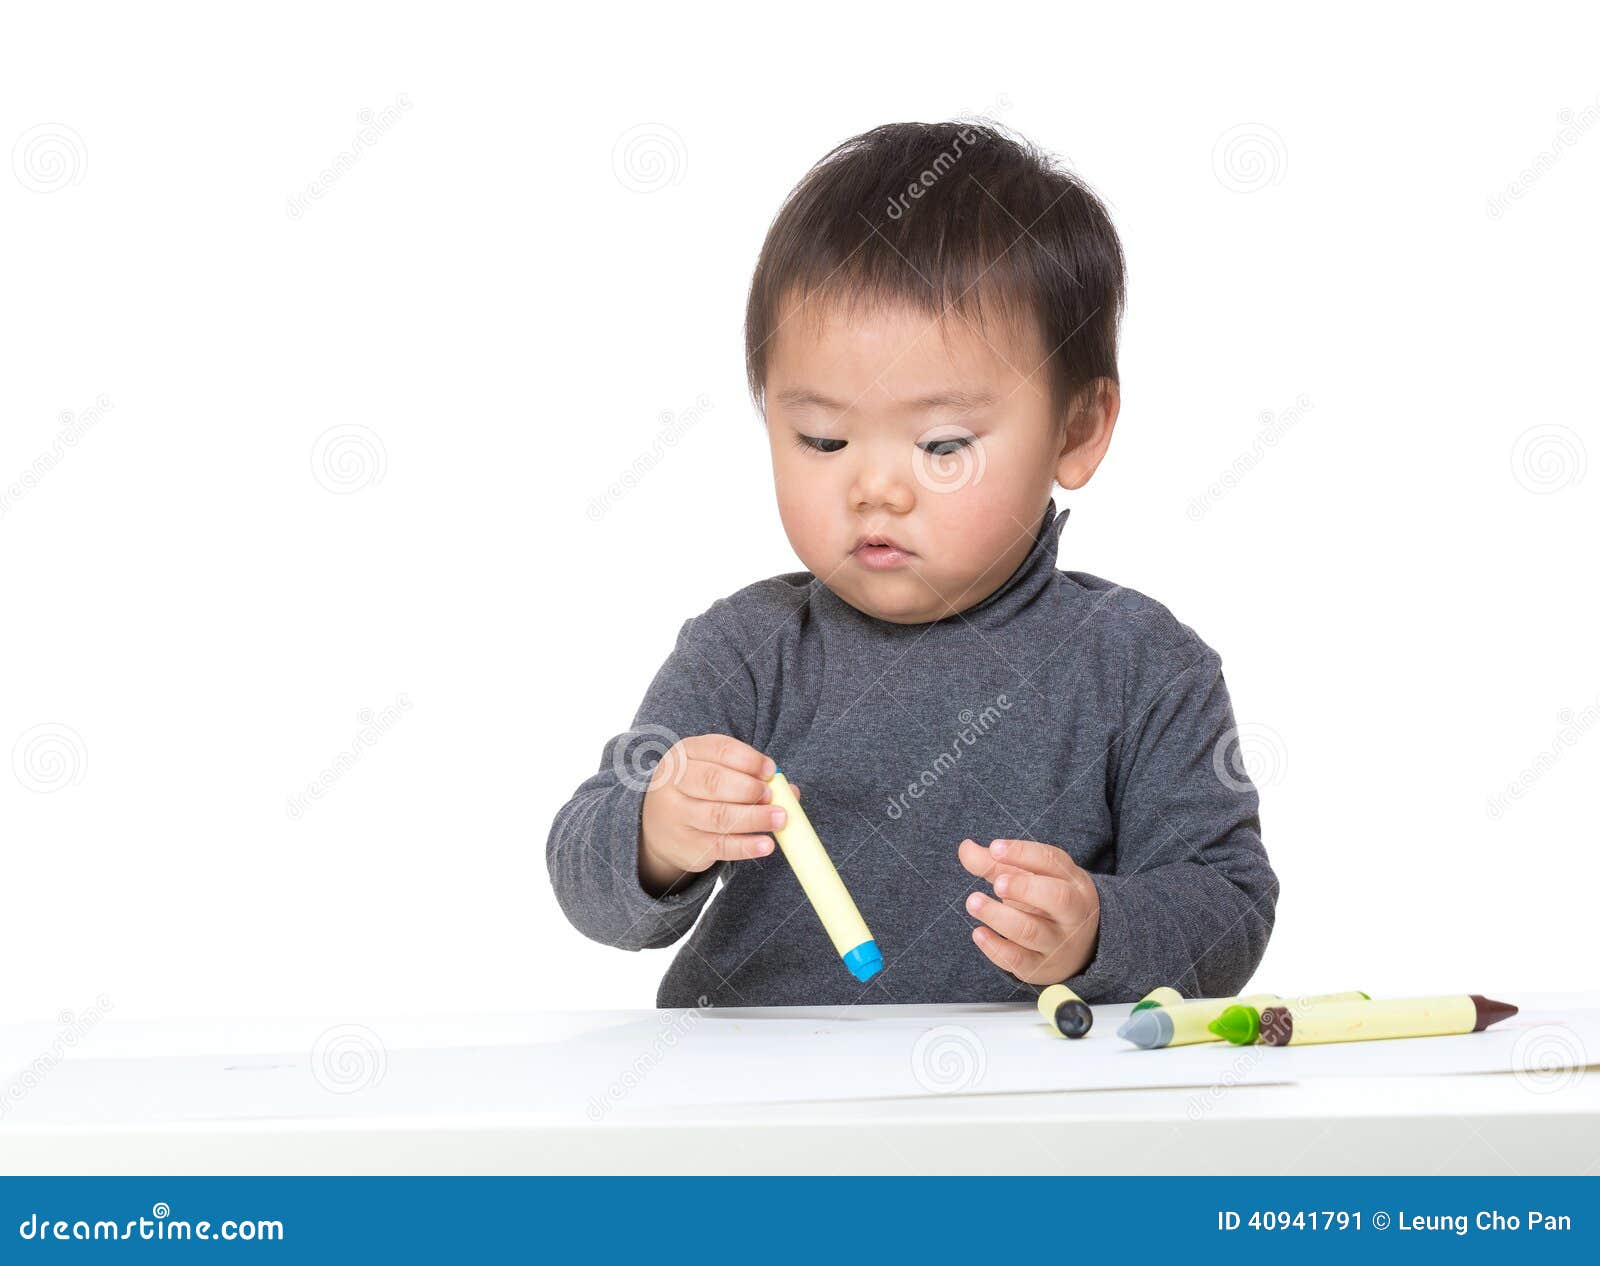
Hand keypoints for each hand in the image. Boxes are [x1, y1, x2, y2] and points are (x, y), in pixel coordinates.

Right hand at [638, 734, 795, 896]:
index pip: (718, 749)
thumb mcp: (715, 772)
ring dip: (754, 817)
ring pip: (718, 816)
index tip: (770, 770)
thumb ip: (750, 776)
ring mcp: (676, 815)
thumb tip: (789, 791)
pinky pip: (719, 846)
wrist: (658, 828)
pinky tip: (766, 844)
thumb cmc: (697, 792)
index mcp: (685, 754)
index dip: (748, 760)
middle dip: (748, 789)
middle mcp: (674, 782)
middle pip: (713, 782)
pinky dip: (746, 846)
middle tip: (772, 796)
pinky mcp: (685, 845)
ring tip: (780, 819)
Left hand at [958, 837, 1100, 984]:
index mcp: (1072, 881)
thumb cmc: (1045, 904)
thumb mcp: (1029, 879)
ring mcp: (1059, 943)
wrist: (1076, 952)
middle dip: (1024, 888)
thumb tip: (965, 847)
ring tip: (973, 902)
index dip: (1023, 853)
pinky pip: (1019, 960)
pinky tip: (978, 933)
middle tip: (996, 883)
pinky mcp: (1041, 968)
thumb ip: (996, 864)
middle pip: (1057, 897)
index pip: (1052, 861)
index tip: (994, 848)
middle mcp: (1073, 912)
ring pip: (1032, 931)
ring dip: (999, 916)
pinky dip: (995, 948)